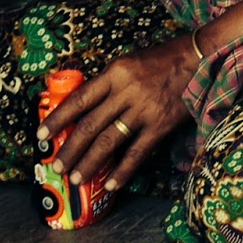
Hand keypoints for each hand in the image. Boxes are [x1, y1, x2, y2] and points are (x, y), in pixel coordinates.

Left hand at [35, 34, 197, 189]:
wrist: (201, 58)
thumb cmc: (163, 59)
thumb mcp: (129, 62)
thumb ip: (109, 83)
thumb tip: (85, 106)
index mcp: (115, 72)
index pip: (79, 100)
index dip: (57, 120)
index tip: (41, 136)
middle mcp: (127, 91)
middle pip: (90, 126)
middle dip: (69, 149)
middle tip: (56, 166)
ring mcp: (144, 109)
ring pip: (109, 141)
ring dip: (89, 163)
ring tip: (76, 178)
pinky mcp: (161, 124)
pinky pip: (137, 152)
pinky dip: (122, 170)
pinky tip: (111, 185)